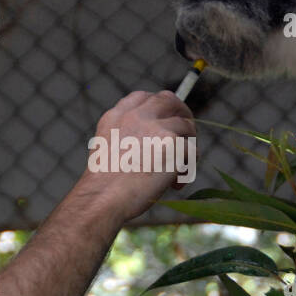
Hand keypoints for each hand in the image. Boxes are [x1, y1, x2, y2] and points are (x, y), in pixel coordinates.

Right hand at [75, 90, 197, 223]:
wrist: (103, 198)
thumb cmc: (105, 187)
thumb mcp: (109, 150)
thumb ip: (129, 138)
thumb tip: (158, 141)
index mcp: (117, 117)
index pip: (143, 97)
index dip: (159, 106)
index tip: (166, 118)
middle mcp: (136, 116)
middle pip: (169, 100)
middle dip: (182, 112)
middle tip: (188, 132)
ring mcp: (155, 127)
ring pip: (186, 126)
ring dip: (188, 146)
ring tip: (179, 171)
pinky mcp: (172, 143)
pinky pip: (192, 151)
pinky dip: (188, 169)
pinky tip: (175, 185)